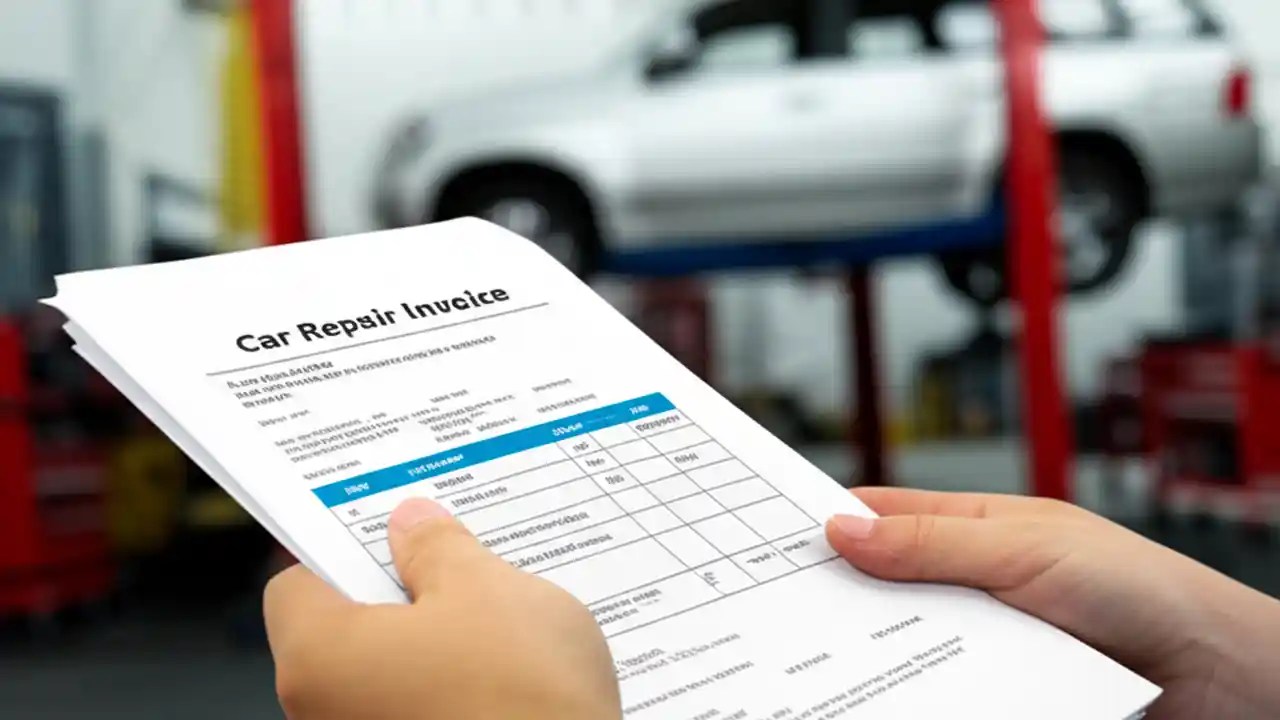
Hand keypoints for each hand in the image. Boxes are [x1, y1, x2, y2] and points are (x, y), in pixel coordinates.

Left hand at [264, 498, 620, 719]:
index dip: (346, 551)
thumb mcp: (485, 590)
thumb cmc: (520, 697)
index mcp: (320, 658)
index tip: (393, 532)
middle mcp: (323, 714)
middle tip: (457, 568)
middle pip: (346, 632)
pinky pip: (420, 709)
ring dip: (432, 644)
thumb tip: (413, 526)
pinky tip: (506, 675)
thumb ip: (437, 549)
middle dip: (402, 594)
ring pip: (388, 674)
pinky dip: (451, 689)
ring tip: (496, 624)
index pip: (298, 585)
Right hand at [826, 488, 1279, 719]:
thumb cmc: (1136, 588)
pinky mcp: (1000, 684)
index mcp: (976, 527)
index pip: (886, 515)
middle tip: (788, 610)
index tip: (778, 538)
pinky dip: (912, 685)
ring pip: (906, 641)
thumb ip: (933, 543)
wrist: (1208, 671)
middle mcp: (975, 581)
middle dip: (843, 594)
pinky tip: (888, 690)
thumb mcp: (1021, 550)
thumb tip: (845, 529)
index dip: (834, 521)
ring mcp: (986, 635)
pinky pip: (939, 683)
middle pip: (886, 585)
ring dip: (875, 648)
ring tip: (828, 658)